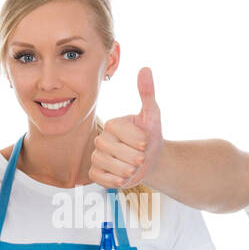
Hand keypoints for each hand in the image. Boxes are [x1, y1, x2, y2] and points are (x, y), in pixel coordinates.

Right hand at [90, 67, 162, 188]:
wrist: (152, 160)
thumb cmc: (151, 135)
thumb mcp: (153, 115)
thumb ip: (147, 93)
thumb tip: (145, 68)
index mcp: (112, 124)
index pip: (121, 132)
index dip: (138, 140)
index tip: (146, 141)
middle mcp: (101, 139)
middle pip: (113, 150)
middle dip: (134, 157)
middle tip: (141, 157)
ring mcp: (96, 156)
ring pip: (106, 164)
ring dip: (127, 170)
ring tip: (134, 167)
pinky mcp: (95, 173)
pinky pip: (99, 178)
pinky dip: (114, 181)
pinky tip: (124, 178)